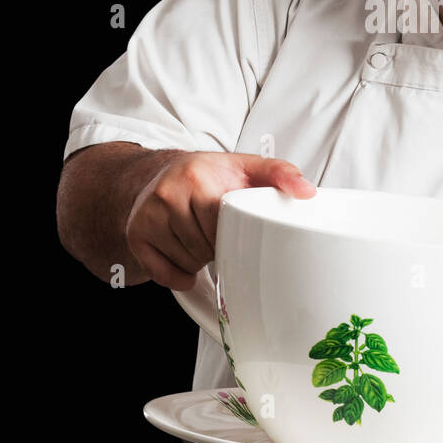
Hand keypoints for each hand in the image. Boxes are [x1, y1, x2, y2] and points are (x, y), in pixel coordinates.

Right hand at [126, 152, 315, 290]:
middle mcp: (168, 194)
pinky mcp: (135, 235)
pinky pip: (165, 275)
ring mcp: (148, 215)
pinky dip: (180, 275)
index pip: (225, 227)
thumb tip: (307, 192)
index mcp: (199, 177)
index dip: (237, 235)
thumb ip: (282, 174)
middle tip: (218, 230)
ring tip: (201, 236)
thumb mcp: (248, 167)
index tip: (241, 230)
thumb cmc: (212, 175)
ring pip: (188, 262)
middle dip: (219, 246)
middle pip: (207, 248)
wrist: (163, 173)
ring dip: (201, 259)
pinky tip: (185, 254)